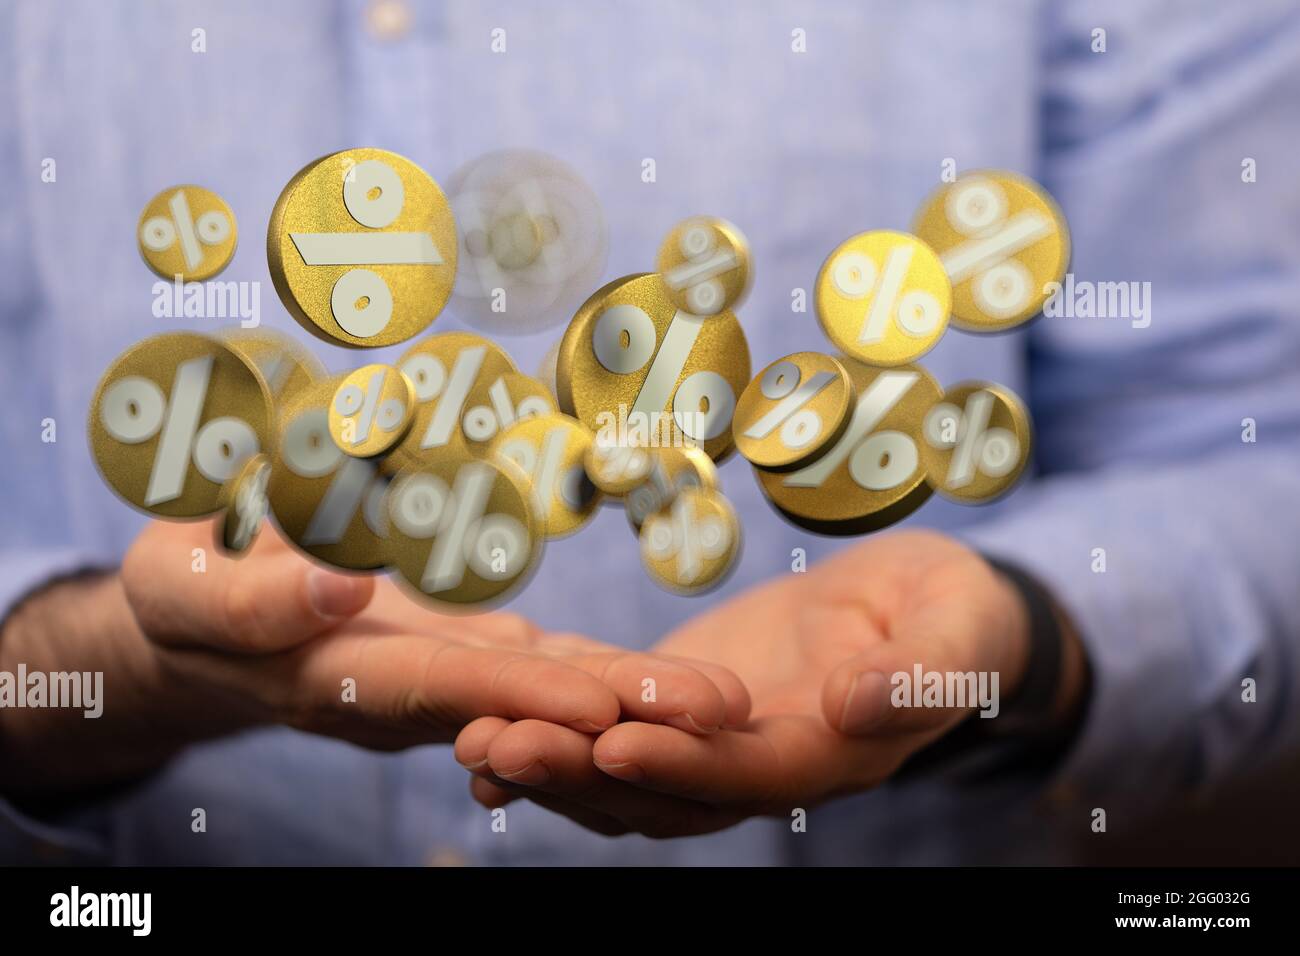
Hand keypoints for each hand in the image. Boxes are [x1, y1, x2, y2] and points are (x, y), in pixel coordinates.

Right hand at [0, 519, 745, 797]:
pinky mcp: (467, 656)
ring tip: (728, 705)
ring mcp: (446, 679)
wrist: (205, 616)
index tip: (601, 709)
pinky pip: (543, 669)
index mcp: (339, 678)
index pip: (444, 689)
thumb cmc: (183, 590)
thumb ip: (256, 596)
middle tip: (719, 716)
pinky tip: (673, 685)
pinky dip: (607, 677)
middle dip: (622, 714)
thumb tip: (341, 586)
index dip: (523, 697)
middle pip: (523, 706)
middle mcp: (408, 695)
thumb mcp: (186, 585)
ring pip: (548, 693)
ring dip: (638, 703)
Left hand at [456, 530, 1048, 837]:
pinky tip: (489, 730)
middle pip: (666, 791)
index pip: (748, 775)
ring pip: (628, 777)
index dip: (683, 765)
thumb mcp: (957, 626)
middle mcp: (765, 769)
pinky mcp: (687, 709)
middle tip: (497, 744)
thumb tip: (861, 705)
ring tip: (472, 739)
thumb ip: (924, 672)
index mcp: (832, 755)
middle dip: (581, 772)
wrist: (924, 608)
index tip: (612, 743)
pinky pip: (617, 734)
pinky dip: (557, 740)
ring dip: (551, 765)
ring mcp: (721, 745)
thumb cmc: (953, 611)